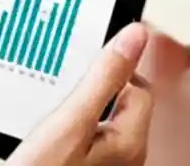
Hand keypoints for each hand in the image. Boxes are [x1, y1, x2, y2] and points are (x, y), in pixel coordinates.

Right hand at [8, 23, 152, 165]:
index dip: (118, 62)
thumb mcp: (72, 121)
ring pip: (102, 117)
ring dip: (82, 101)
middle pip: (123, 101)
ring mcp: (105, 163)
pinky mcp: (84, 165)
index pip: (140, 85)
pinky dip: (71, 121)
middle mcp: (124, 156)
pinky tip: (49, 123)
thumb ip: (103, 78)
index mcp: (130, 141)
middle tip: (68, 70)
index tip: (94, 44)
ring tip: (55, 94)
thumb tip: (134, 37)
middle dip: (99, 82)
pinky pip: (87, 134)